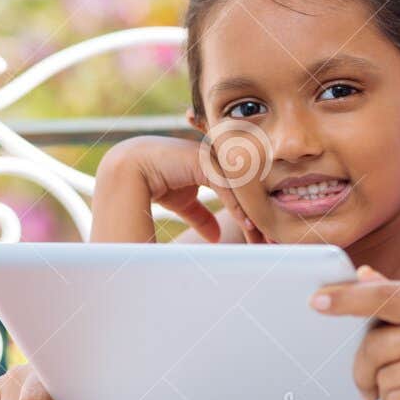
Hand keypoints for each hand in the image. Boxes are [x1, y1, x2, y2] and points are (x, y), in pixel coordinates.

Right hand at [92, 135, 263, 243]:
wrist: (131, 168)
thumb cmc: (156, 181)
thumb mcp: (185, 203)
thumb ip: (201, 216)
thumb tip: (215, 236)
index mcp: (216, 165)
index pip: (241, 192)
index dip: (251, 214)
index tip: (261, 238)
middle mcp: (218, 159)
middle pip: (245, 190)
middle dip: (257, 216)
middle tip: (269, 241)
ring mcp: (212, 158)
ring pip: (239, 190)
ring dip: (250, 214)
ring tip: (260, 237)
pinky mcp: (204, 162)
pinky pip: (225, 187)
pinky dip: (236, 206)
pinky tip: (246, 224)